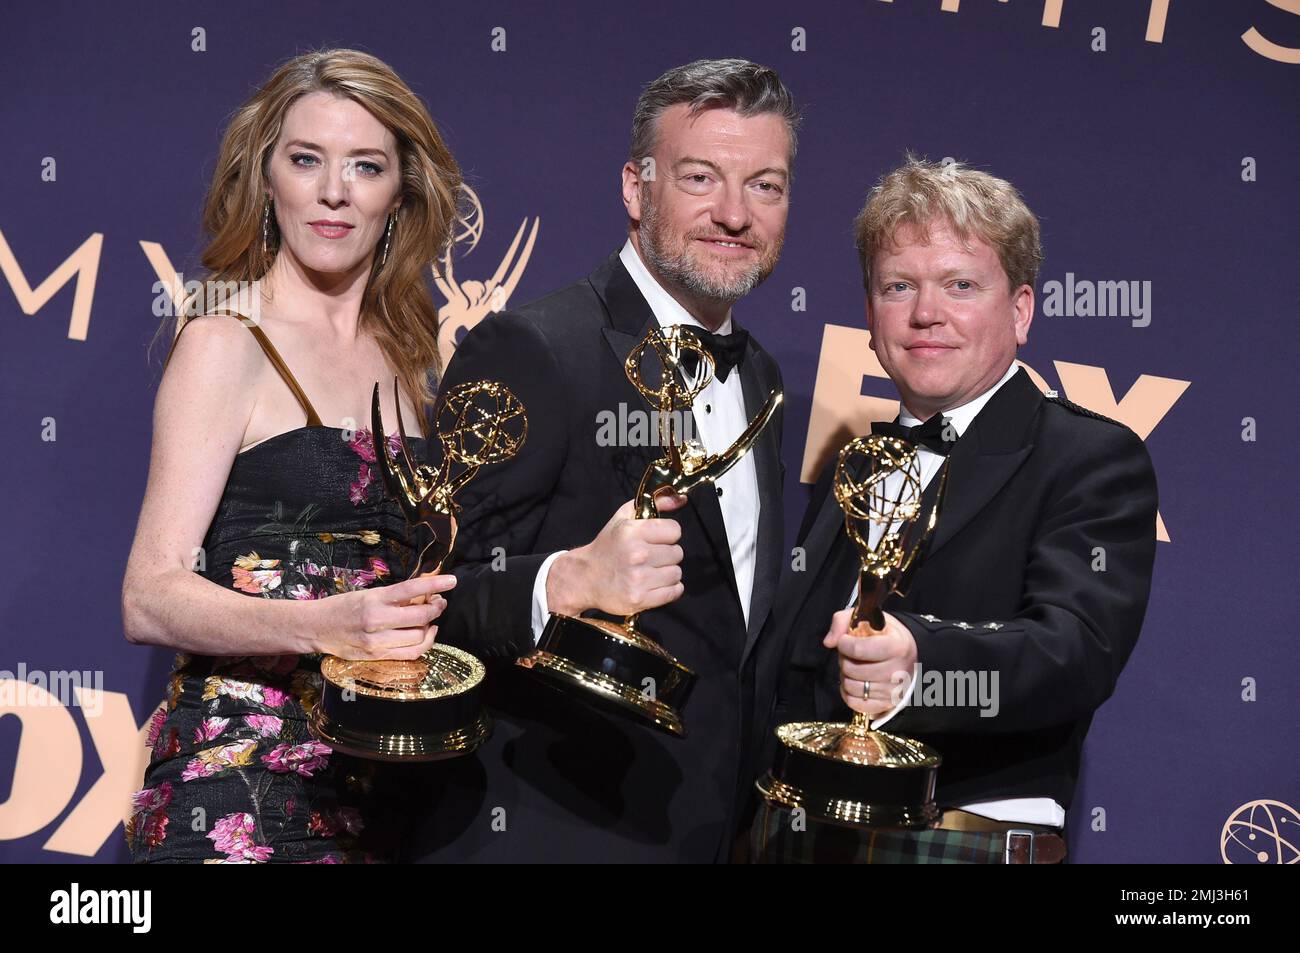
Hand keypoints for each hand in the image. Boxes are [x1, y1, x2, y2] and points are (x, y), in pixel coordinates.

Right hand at [312, 573, 457, 660]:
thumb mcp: (368, 594)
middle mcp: (376, 620)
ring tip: (429, 619)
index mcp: (374, 599)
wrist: (315, 628)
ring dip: (431, 626)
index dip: (435, 584)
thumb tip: (425, 595)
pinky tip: (426, 634)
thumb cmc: (343, 607)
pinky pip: (411, 654)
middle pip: (421, 616)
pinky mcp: (376, 657)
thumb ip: (394, 597)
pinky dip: (424, 643)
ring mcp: (377, 641)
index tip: (452, 581)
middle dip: (436, 608)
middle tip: (439, 602)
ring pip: (419, 637)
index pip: (411, 589)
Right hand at [547, 489, 687, 616]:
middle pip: (677, 553)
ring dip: (667, 573)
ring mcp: (638, 579)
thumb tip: (682, 499)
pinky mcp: (640, 599)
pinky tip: (655, 584)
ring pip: (677, 573)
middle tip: (651, 557)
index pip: (675, 530)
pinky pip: (674, 592)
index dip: (667, 534)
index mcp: (632, 532)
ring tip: (651, 571)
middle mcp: (637, 555)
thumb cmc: (608, 546)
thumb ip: (655, 503)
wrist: (585, 577)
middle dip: (666, 555)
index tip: (656, 539)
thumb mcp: (624, 517)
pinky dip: (669, 589)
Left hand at [823, 608, 916, 717]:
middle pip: (852, 670)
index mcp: (897, 647)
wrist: (907, 653)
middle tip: (850, 655)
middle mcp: (898, 672)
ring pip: (852, 687)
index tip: (845, 640)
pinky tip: (853, 682)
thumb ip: (843, 622)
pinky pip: (855, 703)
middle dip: (844, 660)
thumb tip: (829, 642)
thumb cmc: (883, 635)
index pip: (858, 649)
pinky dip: (848, 693)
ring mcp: (893, 691)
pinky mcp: (886, 705)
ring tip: (853, 668)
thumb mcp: (866, 618)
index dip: (844, 644)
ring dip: (846, 676)